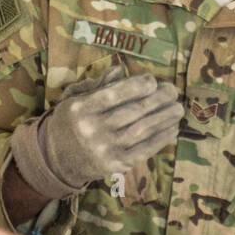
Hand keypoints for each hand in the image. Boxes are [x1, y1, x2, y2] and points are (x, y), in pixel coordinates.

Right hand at [11, 65, 182, 198]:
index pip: (113, 95)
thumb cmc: (71, 121)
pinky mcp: (115, 165)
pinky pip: (144, 150)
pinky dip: (161, 138)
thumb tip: (120, 70)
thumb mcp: (76, 98)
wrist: (57, 158)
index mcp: (80, 109)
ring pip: (142, 131)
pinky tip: (172, 128)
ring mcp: (104, 150)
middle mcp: (91, 130)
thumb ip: (98, 84)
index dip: (136, 86)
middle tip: (172, 91)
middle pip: (132, 112)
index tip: (153, 80)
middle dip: (157, 100)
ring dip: (164, 118)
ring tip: (178, 108)